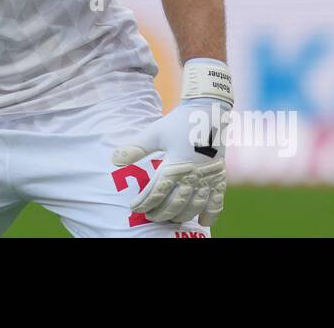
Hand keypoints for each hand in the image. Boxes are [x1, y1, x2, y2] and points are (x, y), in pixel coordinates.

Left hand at [110, 58, 232, 226]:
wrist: (208, 111)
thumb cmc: (179, 122)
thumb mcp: (155, 133)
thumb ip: (136, 147)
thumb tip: (114, 159)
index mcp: (176, 164)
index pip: (157, 191)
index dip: (145, 202)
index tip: (134, 207)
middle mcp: (193, 174)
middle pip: (175, 203)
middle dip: (160, 213)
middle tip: (149, 216)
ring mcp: (208, 177)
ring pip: (194, 205)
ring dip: (181, 215)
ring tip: (169, 219)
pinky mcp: (219, 176)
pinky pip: (217, 201)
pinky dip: (211, 214)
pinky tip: (203, 222)